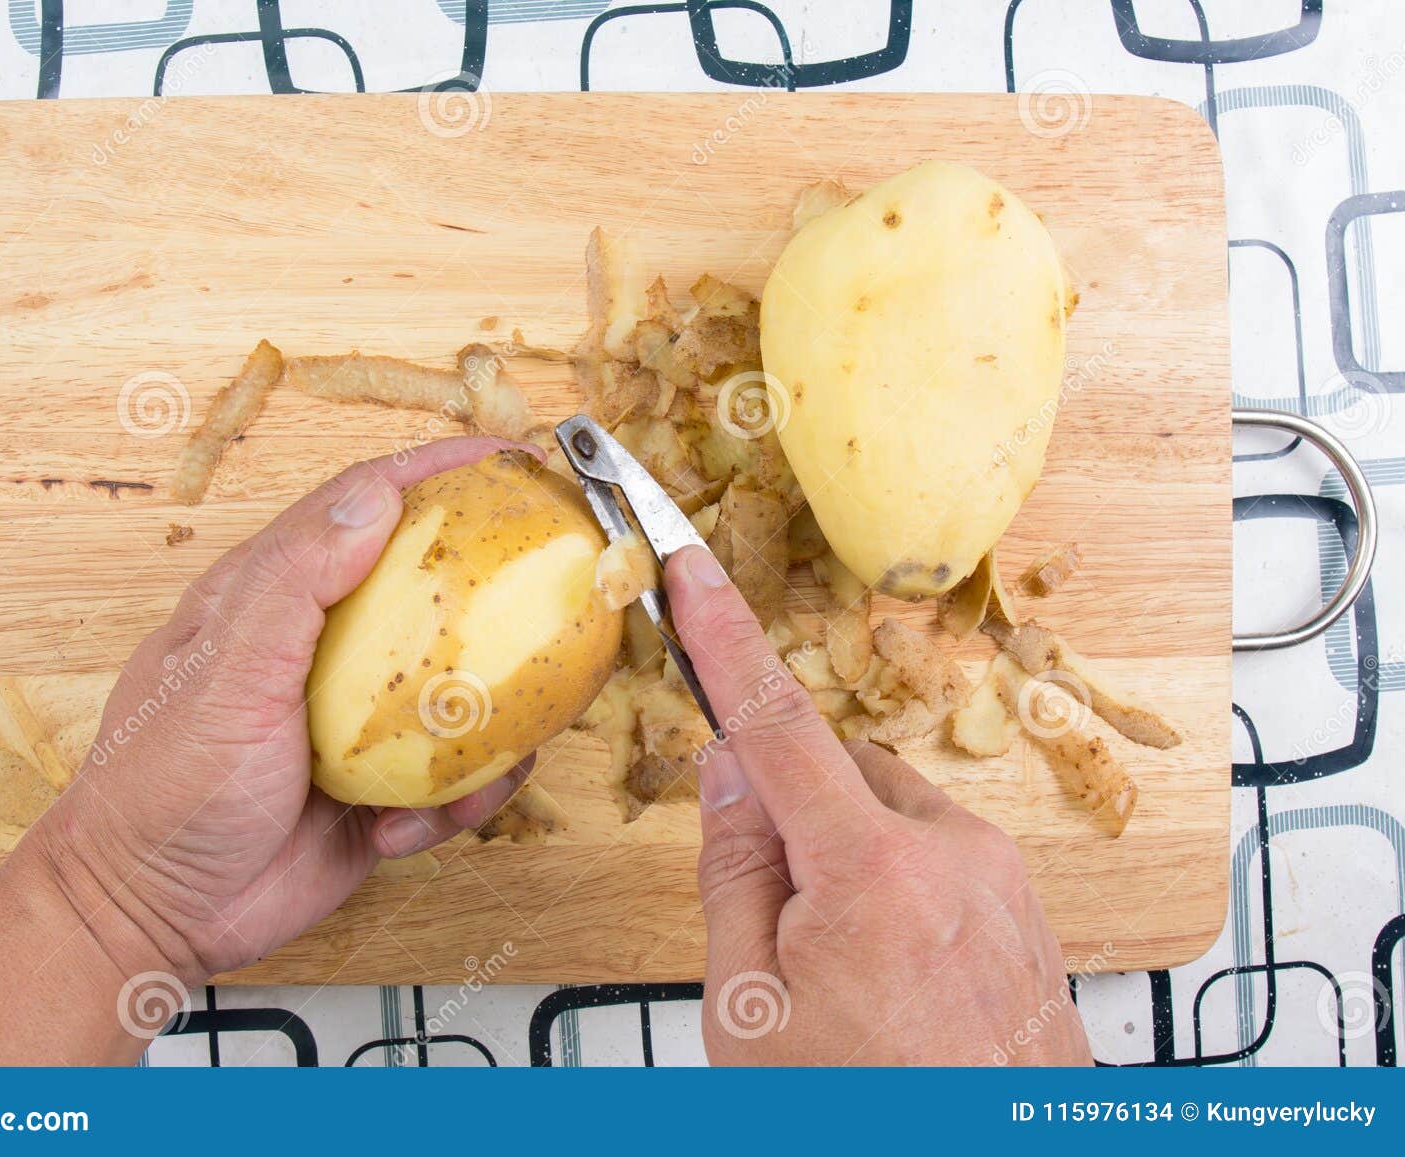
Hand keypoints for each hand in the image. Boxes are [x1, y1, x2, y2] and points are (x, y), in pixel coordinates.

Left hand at [30, 437, 536, 988]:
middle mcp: (331, 650)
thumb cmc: (165, 787)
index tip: (515, 458)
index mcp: (279, 597)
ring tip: (506, 736)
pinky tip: (404, 830)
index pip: (369, 509)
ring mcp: (363, 723)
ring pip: (466, 693)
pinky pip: (458, 783)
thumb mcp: (226, 673)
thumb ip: (295, 580)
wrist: (156, 916)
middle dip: (503, 587)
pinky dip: (452, 807)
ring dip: (493, 719)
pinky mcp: (387, 793)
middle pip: (438, 593)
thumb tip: (376, 496)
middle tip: (563, 586)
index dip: (442, 472)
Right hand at [664, 546, 1092, 1066]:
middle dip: (792, 822)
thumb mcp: (752, 1011)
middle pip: (835, 777)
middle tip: (775, 925)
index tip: (690, 570)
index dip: (722, 639)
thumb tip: (731, 770)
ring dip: (847, 860)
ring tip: (848, 974)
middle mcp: (954, 855)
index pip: (775, 725)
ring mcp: (1002, 879)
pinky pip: (938, 854)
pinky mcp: (1026, 904)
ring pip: (887, 817)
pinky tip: (894, 975)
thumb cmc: (864, 1114)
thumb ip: (735, 873)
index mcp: (871, 874)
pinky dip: (897, 887)